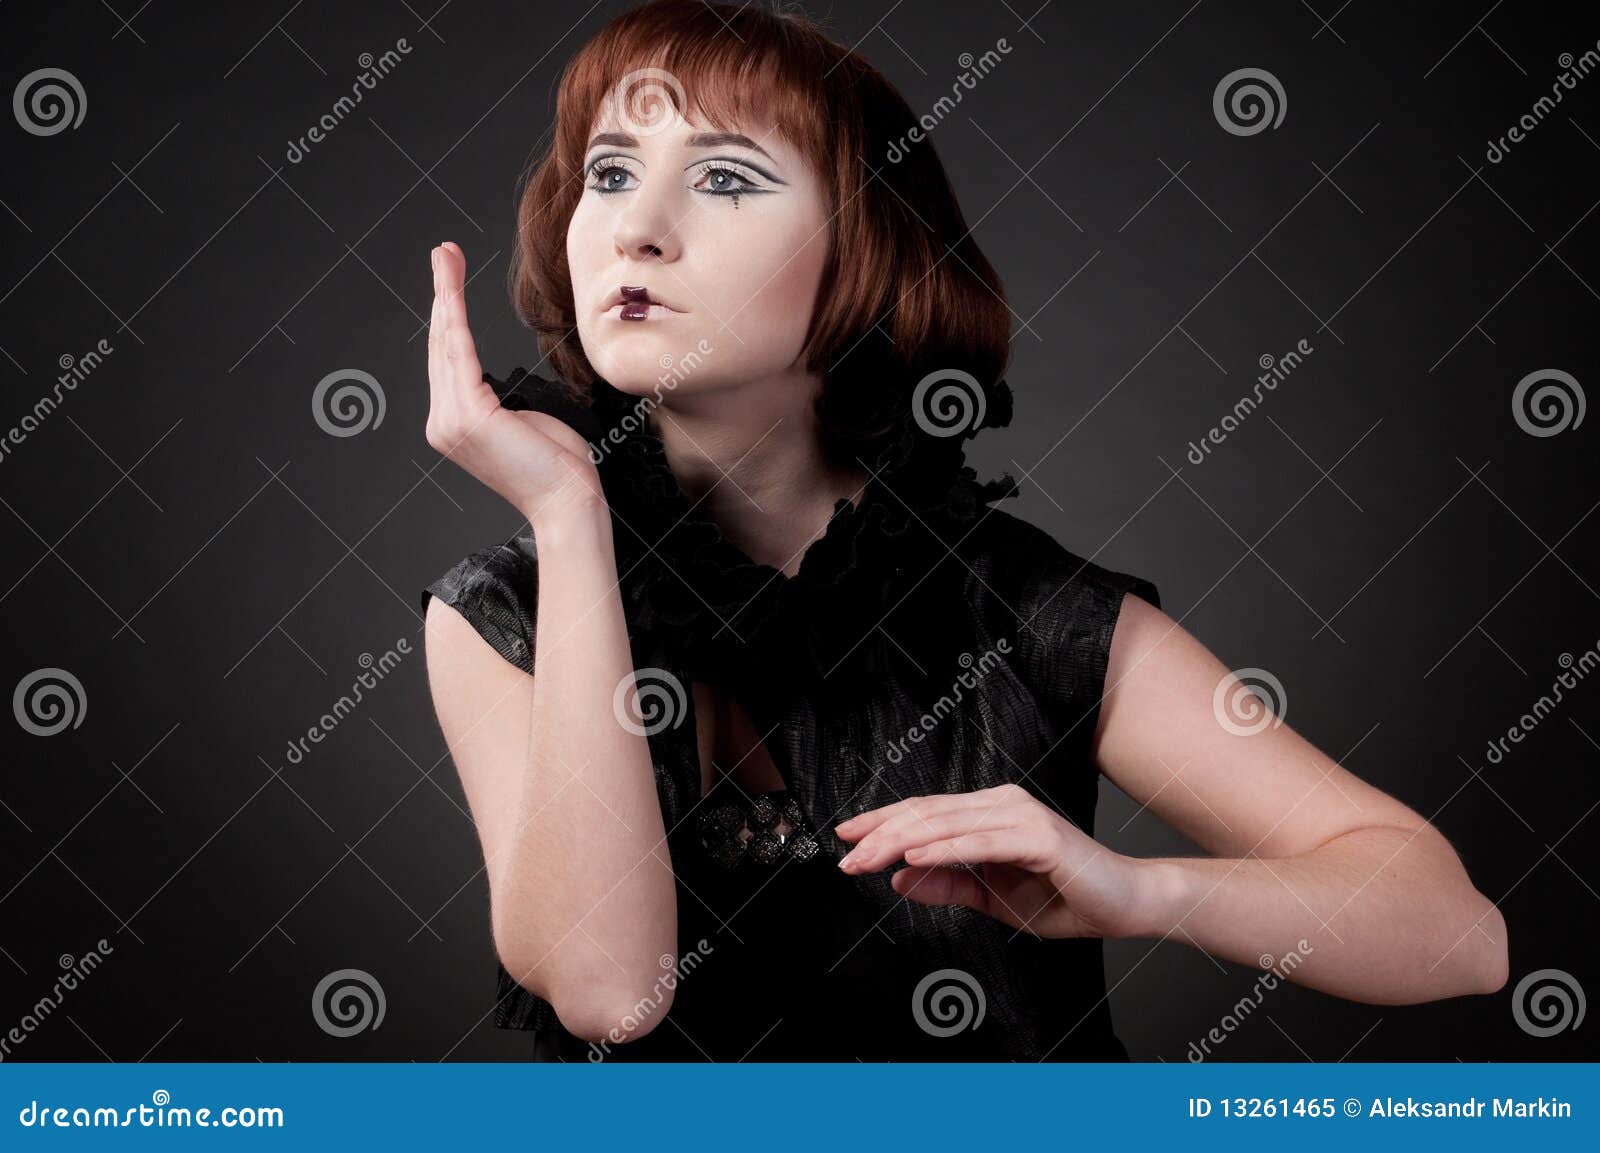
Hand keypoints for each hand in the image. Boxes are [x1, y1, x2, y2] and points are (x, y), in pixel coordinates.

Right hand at [425, 242, 603, 526]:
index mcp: (456, 424)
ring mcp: (450, 421)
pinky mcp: (467, 416)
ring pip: (446, 342)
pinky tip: (452, 288)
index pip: (449, 360)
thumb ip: (506, 399)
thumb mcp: (528, 421)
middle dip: (443, 293)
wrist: (569, 502)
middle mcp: (443, 423)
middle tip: (443, 251)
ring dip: (446, 293)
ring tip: (445, 255)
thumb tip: (503, 382)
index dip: (448, 315)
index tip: (449, 278)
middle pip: (440, 345)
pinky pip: (460, 353)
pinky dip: (456, 315)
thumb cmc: (559, 467)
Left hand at [833, 783, 1155, 939]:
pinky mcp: (1038, 837)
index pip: (924, 813)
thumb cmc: (1064, 898)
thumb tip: (898, 879)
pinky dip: (942, 849)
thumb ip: (948, 885)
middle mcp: (1001, 804)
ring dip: (899, 842)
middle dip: (880, 835)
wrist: (1124, 905)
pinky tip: (913, 858)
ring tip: (864, 859)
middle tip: (844, 856)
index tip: (846, 840)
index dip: (882, 824)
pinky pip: (979, 842)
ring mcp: (1020, 816)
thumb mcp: (991, 899)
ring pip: (944, 824)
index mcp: (989, 813)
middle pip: (927, 814)